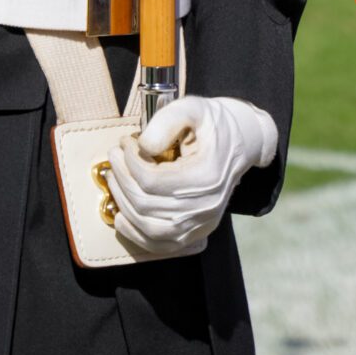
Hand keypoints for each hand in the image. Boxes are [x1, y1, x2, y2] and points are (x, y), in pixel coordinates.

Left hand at [104, 94, 278, 256]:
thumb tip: (143, 147)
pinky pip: (161, 246)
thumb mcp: (193, 108)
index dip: (130, 162)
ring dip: (123, 205)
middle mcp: (206, 207)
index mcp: (206, 176)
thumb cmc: (214, 124)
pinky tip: (121, 216)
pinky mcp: (197, 233)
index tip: (125, 142)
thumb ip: (167, 121)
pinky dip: (136, 235)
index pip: (152, 181)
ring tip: (114, 178)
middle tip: (114, 156)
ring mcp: (202, 225)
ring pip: (149, 229)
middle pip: (146, 205)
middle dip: (121, 179)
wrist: (242, 142)